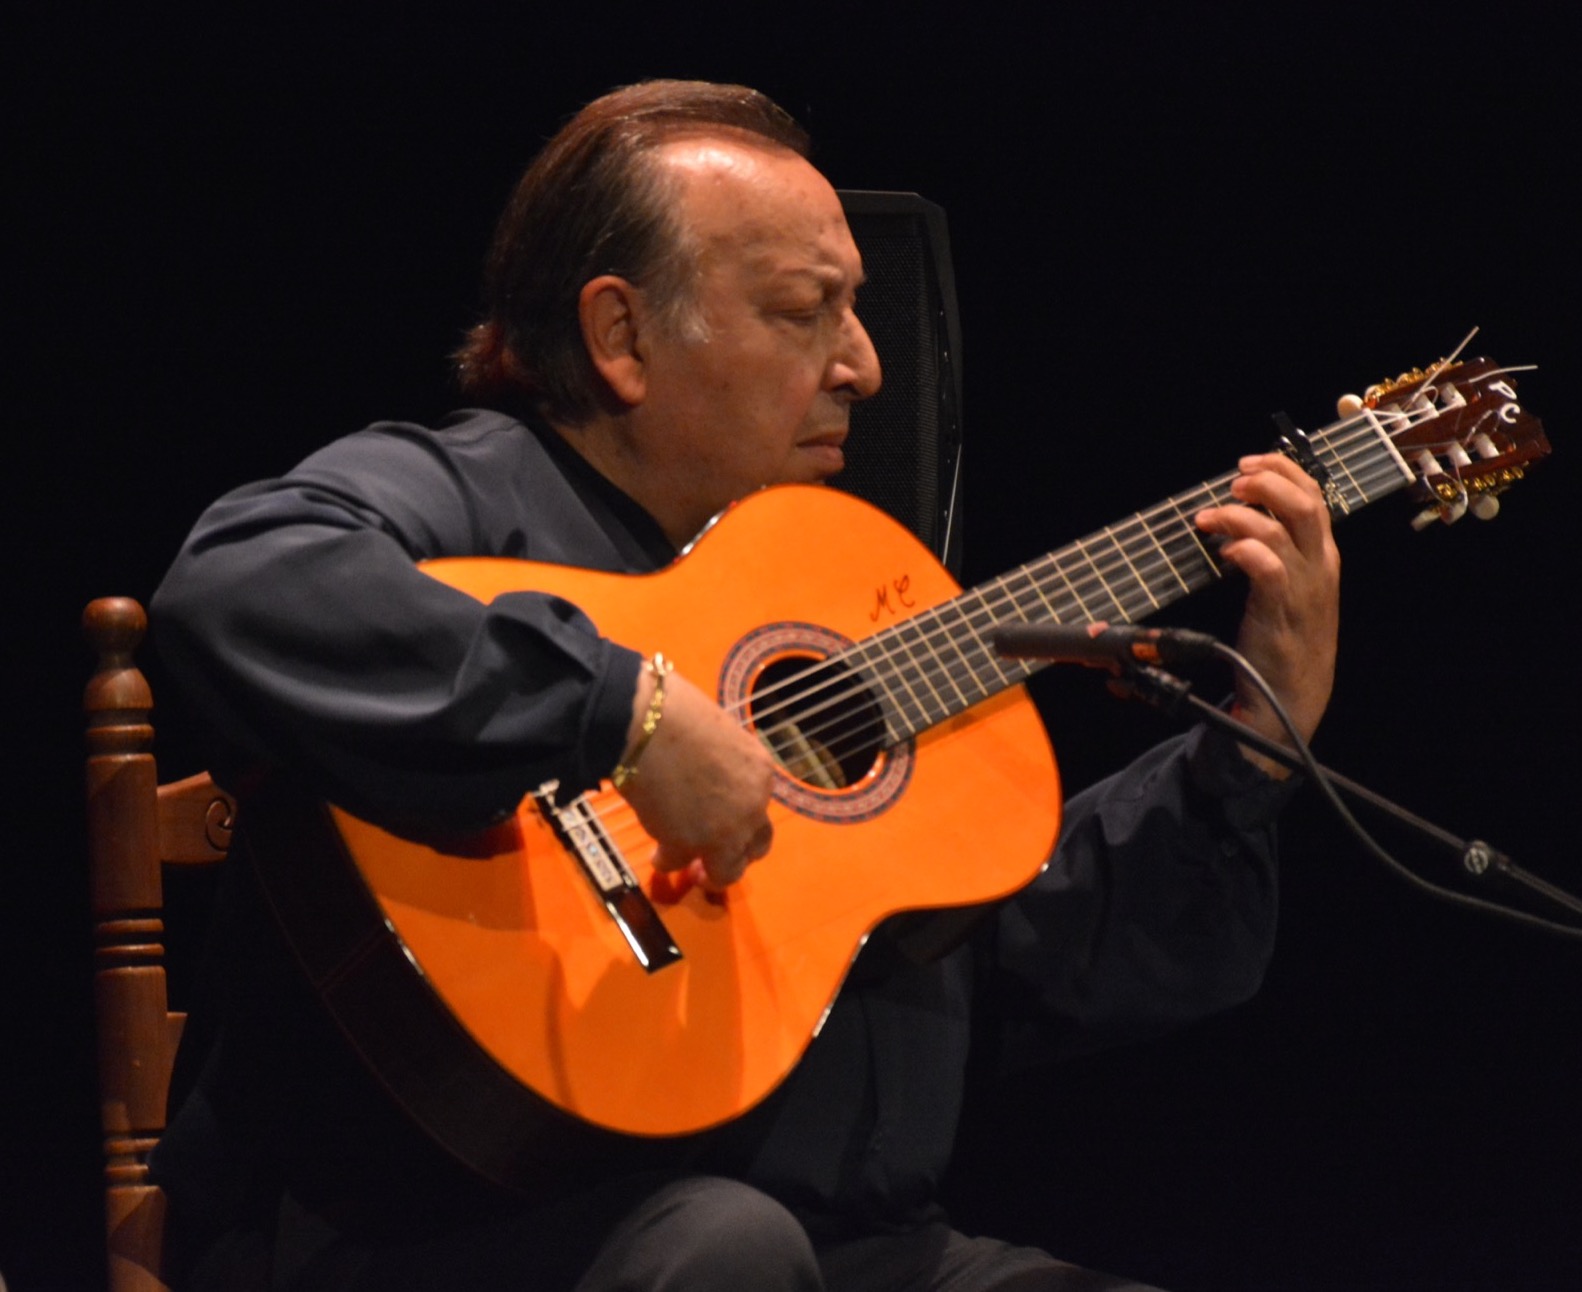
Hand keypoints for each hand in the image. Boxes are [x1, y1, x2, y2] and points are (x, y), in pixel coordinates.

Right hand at [614, 666, 775, 887]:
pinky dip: (668, 862)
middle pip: (756, 845)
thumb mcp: (717, 740)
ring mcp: (726, 831)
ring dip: (710, 873)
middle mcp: (753, 807)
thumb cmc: (675, 715)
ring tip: (690, 871)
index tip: (723, 823)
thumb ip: (721, 768)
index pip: (759, 806)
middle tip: (715, 857)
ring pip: (728, 870)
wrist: (647, 725)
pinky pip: (680, 862)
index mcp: (761, 773)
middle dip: (736, 853)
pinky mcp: (691, 846)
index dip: (740, 818)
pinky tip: (657, 857)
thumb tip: (705, 779)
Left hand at [1194, 453, 1340, 776]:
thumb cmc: (1282, 637)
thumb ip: (1272, 549)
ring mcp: (1303, 591)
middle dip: (1266, 482)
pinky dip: (1245, 551)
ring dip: (1241, 516)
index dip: (1282, 470)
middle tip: (1232, 482)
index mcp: (1321, 555)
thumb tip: (1234, 514)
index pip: (1314, 495)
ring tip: (1208, 519)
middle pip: (1305, 504)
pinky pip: (1269, 570)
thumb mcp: (1287, 587)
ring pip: (1282, 532)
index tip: (1245, 463)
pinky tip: (1223, 553)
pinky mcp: (1281, 614)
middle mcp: (1318, 567)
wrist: (1291, 698)